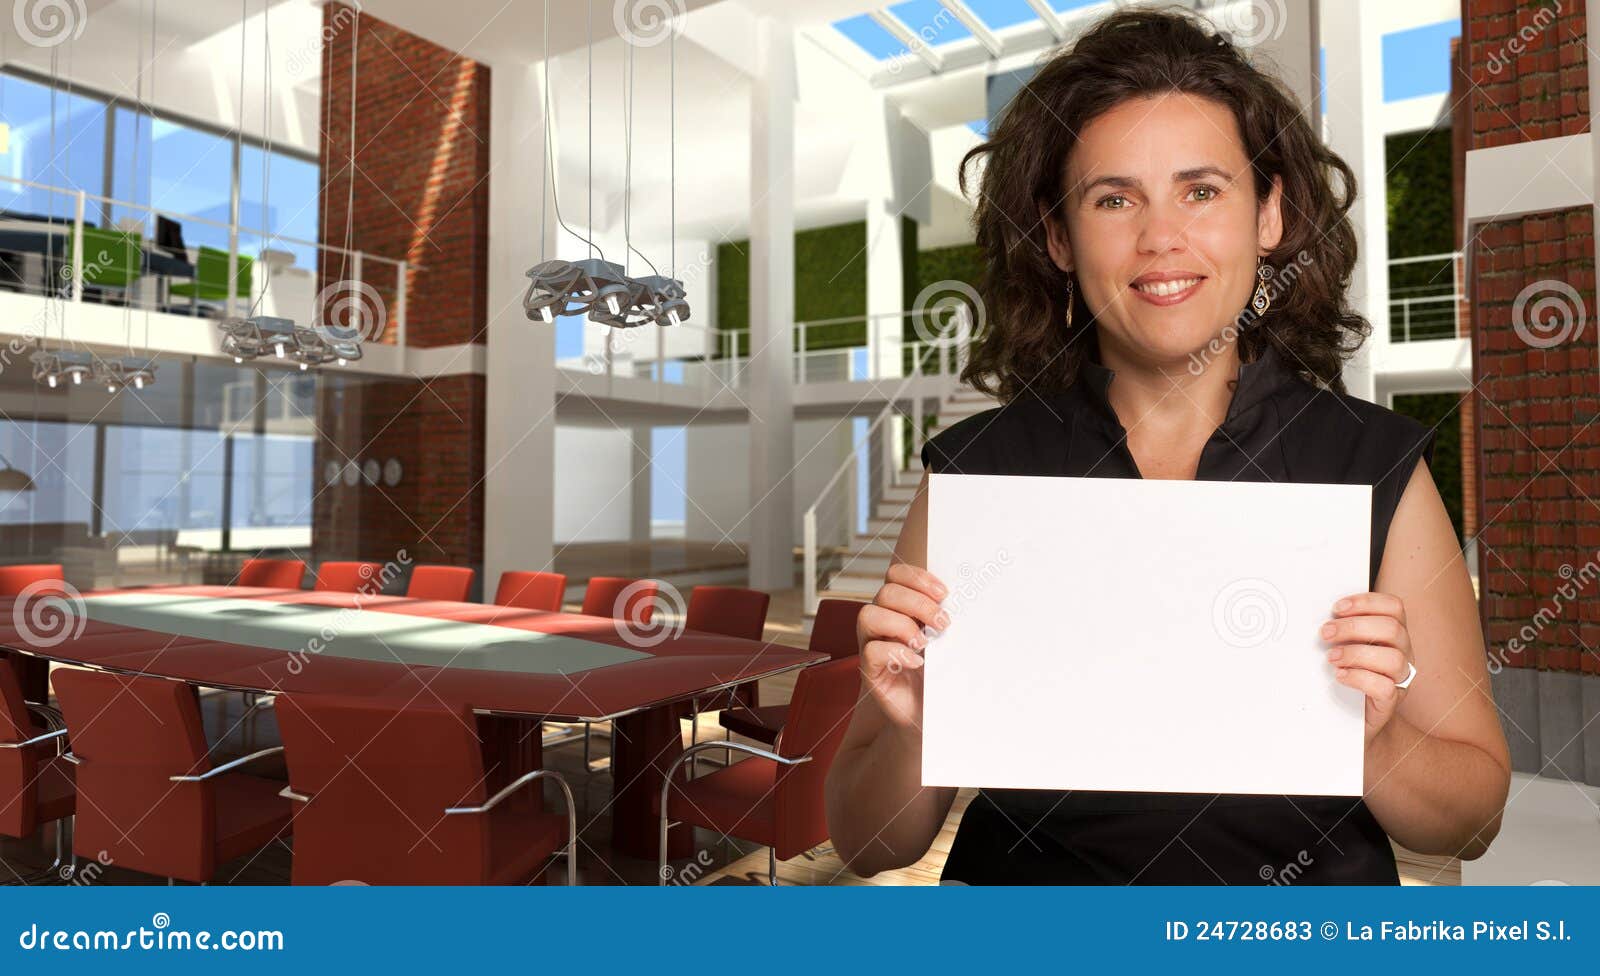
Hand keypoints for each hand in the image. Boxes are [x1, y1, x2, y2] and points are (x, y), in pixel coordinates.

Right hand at [857, 563, 948, 731]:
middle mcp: (882, 621)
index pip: (896, 576)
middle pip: (886, 592)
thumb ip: (944, 618)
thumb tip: (963, 600)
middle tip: (942, 623)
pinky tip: (916, 662)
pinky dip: (895, 652)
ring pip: (869, 615)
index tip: (944, 594)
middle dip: (917, 603)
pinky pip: (871, 650)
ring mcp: (872, 644)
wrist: (933, 711)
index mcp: (899, 607)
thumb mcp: (946, 640)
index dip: (917, 578)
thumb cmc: (940, 672)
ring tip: (924, 643)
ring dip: (902, 625)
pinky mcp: (870, 670)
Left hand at [1321, 592, 1413, 745]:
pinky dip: (1359, 678)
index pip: (1394, 607)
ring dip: (1356, 653)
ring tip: (1331, 658)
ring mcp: (1400, 678)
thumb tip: (1318, 615)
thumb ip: (1340, 630)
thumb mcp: (1344, 646)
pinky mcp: (1390, 702)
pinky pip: (1385, 688)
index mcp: (1393, 634)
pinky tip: (1340, 676)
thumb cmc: (1346, 675)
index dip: (1366, 602)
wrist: (1348, 718)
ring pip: (1394, 658)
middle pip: (1392, 629)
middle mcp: (1402, 652)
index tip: (1337, 608)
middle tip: (1325, 633)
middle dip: (1354, 626)